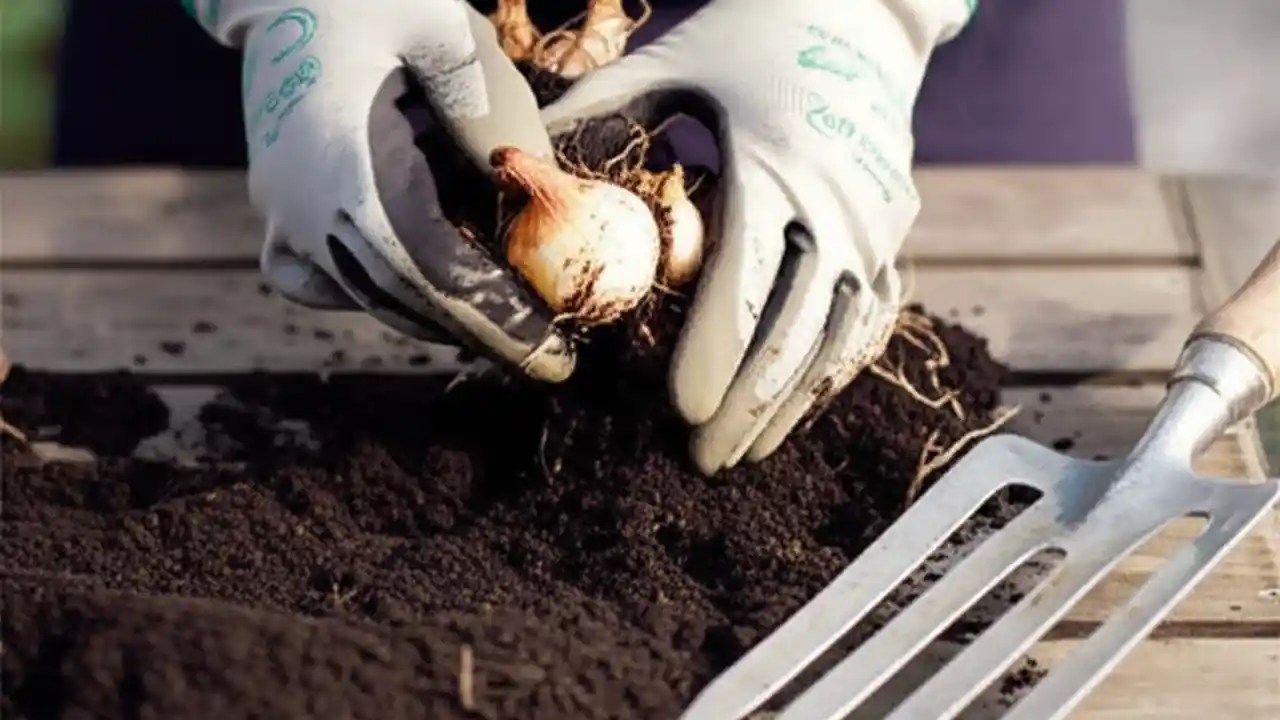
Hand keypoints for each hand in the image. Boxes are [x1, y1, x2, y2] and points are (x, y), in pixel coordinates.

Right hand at [204, 0, 574, 380]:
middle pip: (402, 299)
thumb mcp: (440, 26)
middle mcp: (303, 204)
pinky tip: (425, 286)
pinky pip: (323, 283)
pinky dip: (377, 295)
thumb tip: (530, 183)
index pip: (429, 269)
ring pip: (368, 297)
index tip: (553, 353)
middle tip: (550, 359)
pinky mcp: (277, 213)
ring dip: (440, 317)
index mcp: (343, 162)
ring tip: (511, 328)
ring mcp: (282, 215)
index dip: (495, 317)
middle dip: (481, 334)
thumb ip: (486, 103)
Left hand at [542, 0, 972, 472]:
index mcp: (777, 166)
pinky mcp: (898, 237)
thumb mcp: (669, 65)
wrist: (860, 15)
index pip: (748, 283)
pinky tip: (795, 409)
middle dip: (747, 405)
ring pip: (839, 340)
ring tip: (744, 454)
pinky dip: (833, 373)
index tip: (676, 410)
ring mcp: (879, 226)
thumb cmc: (746, 39)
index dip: (714, 355)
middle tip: (701, 460)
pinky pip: (869, 322)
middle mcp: (840, 207)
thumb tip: (510, 171)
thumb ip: (595, 120)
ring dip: (792, 405)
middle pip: (794, 331)